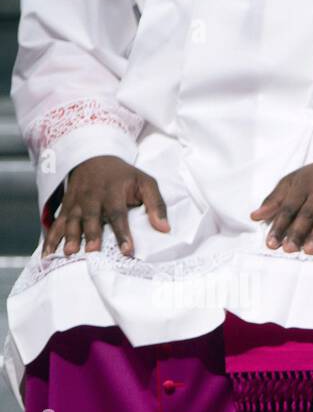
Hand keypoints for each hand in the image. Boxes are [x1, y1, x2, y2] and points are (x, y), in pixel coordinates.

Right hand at [43, 155, 168, 257]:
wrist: (93, 157)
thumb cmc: (124, 176)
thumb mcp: (145, 182)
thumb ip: (157, 204)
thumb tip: (165, 229)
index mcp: (113, 193)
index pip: (118, 214)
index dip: (122, 232)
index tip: (127, 250)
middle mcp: (92, 198)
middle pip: (91, 218)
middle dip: (91, 234)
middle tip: (92, 251)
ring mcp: (76, 202)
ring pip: (71, 220)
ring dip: (69, 237)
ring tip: (70, 253)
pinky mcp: (66, 207)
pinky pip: (57, 223)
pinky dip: (51, 237)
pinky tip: (49, 253)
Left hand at [251, 147, 312, 254]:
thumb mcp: (295, 180)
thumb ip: (275, 198)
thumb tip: (254, 216)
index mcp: (302, 185)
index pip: (288, 208)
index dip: (279, 226)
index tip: (271, 243)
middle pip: (306, 214)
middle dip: (296, 232)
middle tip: (288, 249)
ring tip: (309, 251)